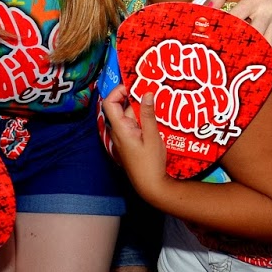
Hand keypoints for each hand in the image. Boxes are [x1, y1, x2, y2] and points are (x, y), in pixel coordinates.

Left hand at [100, 84, 169, 200]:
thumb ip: (148, 114)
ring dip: (144, 110)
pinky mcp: (130, 143)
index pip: (110, 103)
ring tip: (161, 103)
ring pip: (131, 117)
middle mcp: (118, 132)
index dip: (119, 90)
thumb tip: (147, 92)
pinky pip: (135, 126)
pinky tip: (158, 119)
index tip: (135, 85)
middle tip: (154, 91)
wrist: (150, 186)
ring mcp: (124, 138)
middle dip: (137, 98)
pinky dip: (144, 120)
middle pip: (124, 108)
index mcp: (120, 129)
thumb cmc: (150, 163)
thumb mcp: (152, 136)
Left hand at [209, 0, 271, 70]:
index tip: (211, 42)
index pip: (237, 18)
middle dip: (242, 48)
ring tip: (245, 72)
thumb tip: (203, 10)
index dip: (224, 30)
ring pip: (269, 42)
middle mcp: (269, 10)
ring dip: (259, 57)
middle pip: (255, 34)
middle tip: (227, 63)